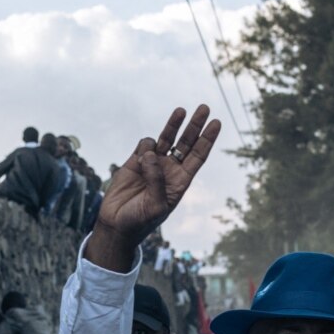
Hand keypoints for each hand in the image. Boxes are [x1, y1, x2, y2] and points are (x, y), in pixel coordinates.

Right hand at [85, 105, 219, 271]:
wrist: (116, 225)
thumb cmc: (141, 221)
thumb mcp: (156, 206)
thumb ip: (157, 180)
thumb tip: (152, 154)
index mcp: (180, 181)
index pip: (198, 157)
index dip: (207, 140)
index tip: (216, 123)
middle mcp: (169, 170)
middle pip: (186, 142)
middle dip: (195, 126)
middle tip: (204, 108)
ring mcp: (152, 164)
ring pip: (166, 138)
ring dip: (174, 124)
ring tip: (181, 111)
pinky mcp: (134, 161)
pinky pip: (144, 145)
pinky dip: (146, 147)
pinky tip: (141, 160)